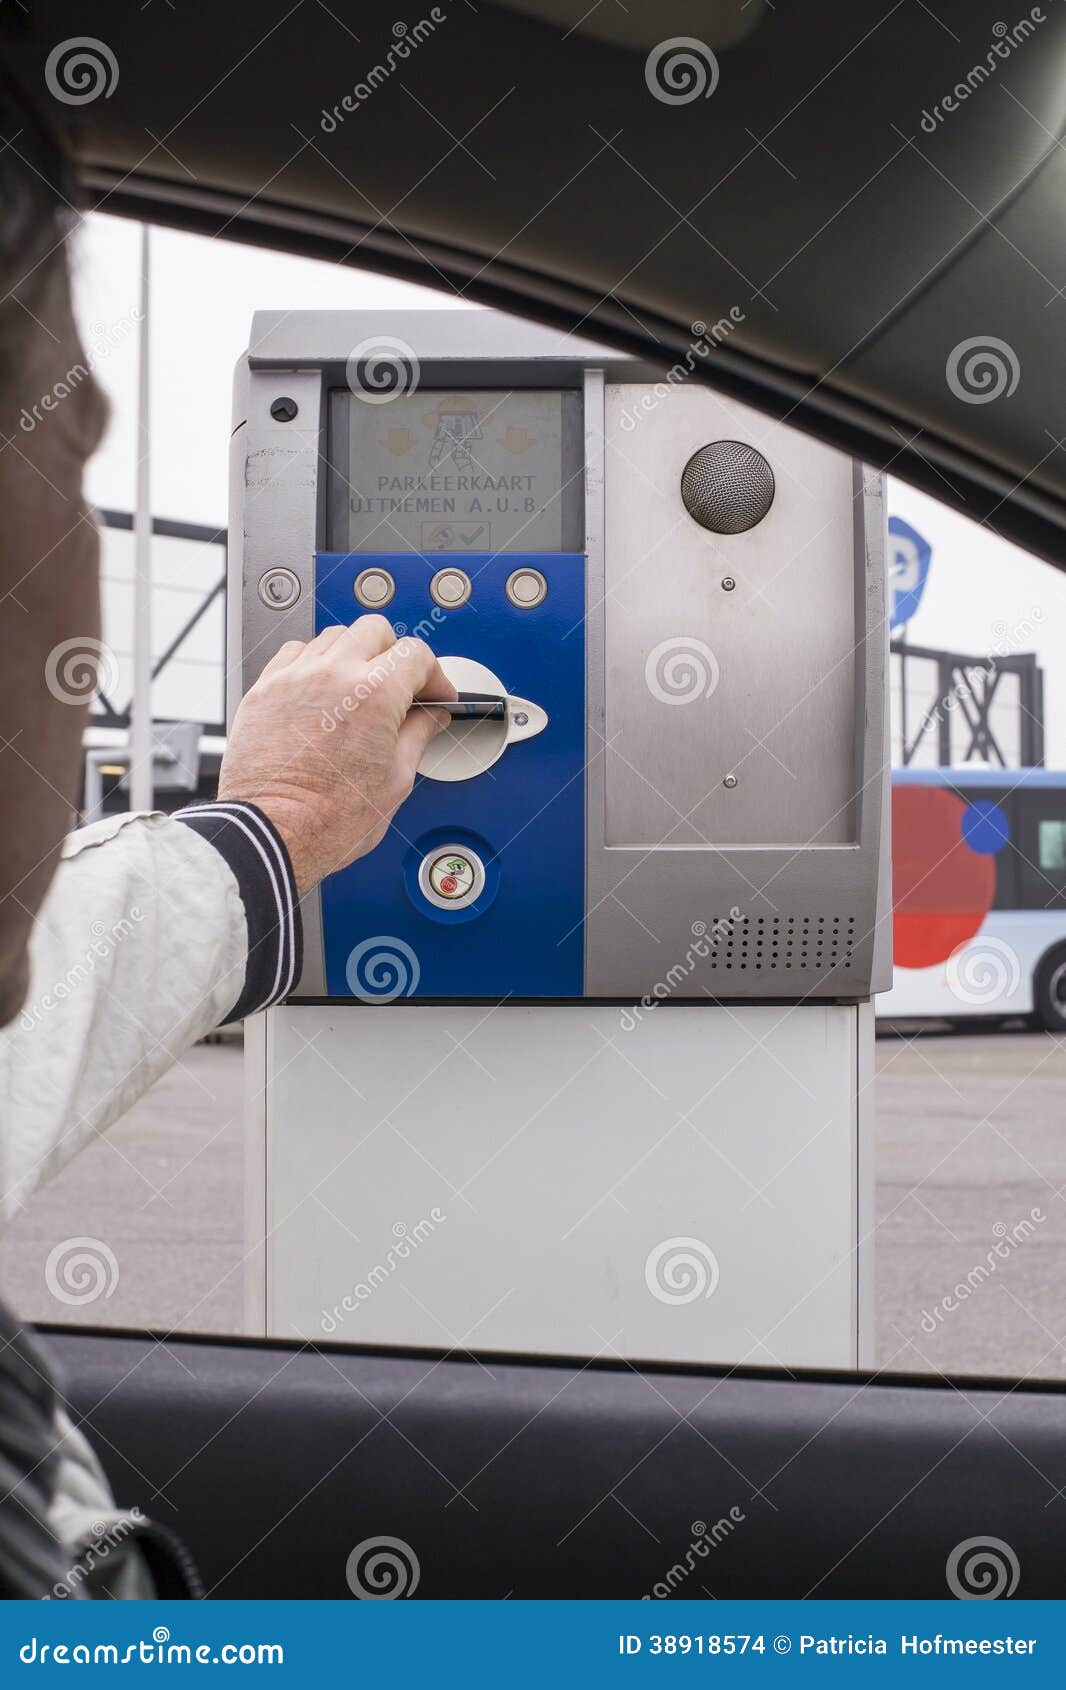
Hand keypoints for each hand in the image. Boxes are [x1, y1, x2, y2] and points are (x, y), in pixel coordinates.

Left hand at [217, 617, 455, 894]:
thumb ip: (417, 736)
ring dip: (355, 655)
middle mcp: (333, 675)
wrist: (271, 834)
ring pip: (334, 637)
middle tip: (402, 687)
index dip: (435, 675)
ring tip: (360, 689)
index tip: (434, 696)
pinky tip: (321, 689)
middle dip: (396, 655)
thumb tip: (430, 718)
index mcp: (375, 694)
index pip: (417, 654)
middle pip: (375, 632)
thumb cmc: (327, 820)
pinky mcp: (264, 690)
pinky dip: (314, 663)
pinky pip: (294, 653)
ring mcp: (295, 678)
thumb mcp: (395, 780)